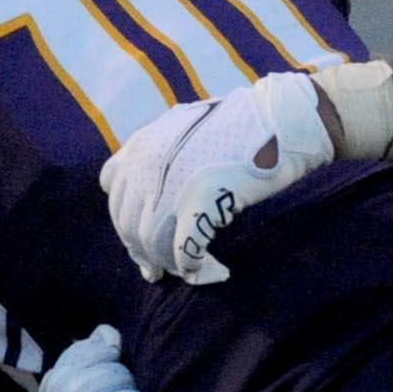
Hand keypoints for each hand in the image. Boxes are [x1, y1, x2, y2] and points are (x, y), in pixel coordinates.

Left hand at [98, 70, 332, 284]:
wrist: (278, 119)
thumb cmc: (239, 125)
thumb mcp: (183, 126)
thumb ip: (158, 152)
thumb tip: (150, 192)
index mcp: (142, 146)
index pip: (114, 196)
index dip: (124, 223)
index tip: (138, 241)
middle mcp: (148, 166)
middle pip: (128, 224)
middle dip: (141, 252)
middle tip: (156, 271)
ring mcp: (172, 184)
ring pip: (152, 242)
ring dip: (166, 263)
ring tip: (181, 271)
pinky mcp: (201, 202)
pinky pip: (185, 249)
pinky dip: (191, 265)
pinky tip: (204, 270)